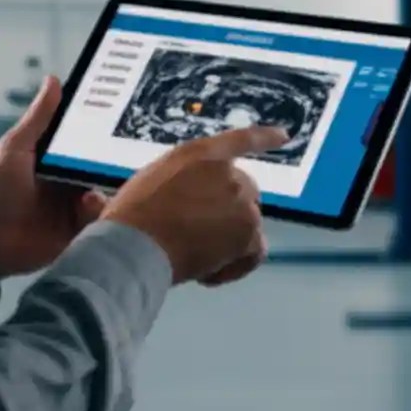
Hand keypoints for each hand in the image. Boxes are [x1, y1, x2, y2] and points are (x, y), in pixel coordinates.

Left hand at [0, 76, 106, 277]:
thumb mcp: (14, 148)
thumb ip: (38, 118)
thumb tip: (53, 79)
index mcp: (58, 159)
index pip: (89, 142)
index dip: (104, 133)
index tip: (121, 120)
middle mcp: (71, 181)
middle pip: (103, 167)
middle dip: (114, 161)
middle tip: (124, 153)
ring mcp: (76, 207)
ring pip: (107, 192)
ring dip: (106, 186)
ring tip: (94, 183)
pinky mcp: (78, 231)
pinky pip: (100, 219)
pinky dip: (100, 210)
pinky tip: (88, 203)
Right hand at [102, 127, 287, 284]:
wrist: (133, 245)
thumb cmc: (127, 218)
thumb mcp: (145, 184)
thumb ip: (170, 184)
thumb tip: (135, 198)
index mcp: (199, 154)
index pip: (240, 139)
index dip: (263, 138)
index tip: (283, 136)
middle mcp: (226, 173)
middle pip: (246, 191)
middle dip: (228, 212)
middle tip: (197, 234)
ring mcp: (241, 203)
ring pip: (248, 225)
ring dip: (228, 242)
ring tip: (195, 258)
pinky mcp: (248, 233)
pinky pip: (254, 253)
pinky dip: (236, 266)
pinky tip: (208, 275)